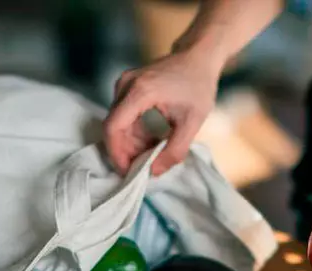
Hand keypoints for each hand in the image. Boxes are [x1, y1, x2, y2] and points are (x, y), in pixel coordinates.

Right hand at [103, 50, 222, 176]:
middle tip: (144, 169)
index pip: (113, 127)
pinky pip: (124, 117)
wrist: (198, 57)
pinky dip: (135, 134)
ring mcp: (125, 85)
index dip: (117, 154)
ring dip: (132, 144)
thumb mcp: (192, 122)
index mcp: (140, 91)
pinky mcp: (128, 88)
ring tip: (153, 155)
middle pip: (114, 128)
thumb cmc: (198, 86)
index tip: (128, 172)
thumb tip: (154, 172)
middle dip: (126, 152)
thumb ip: (174, 150)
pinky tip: (152, 141)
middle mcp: (126, 85)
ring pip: (118, 124)